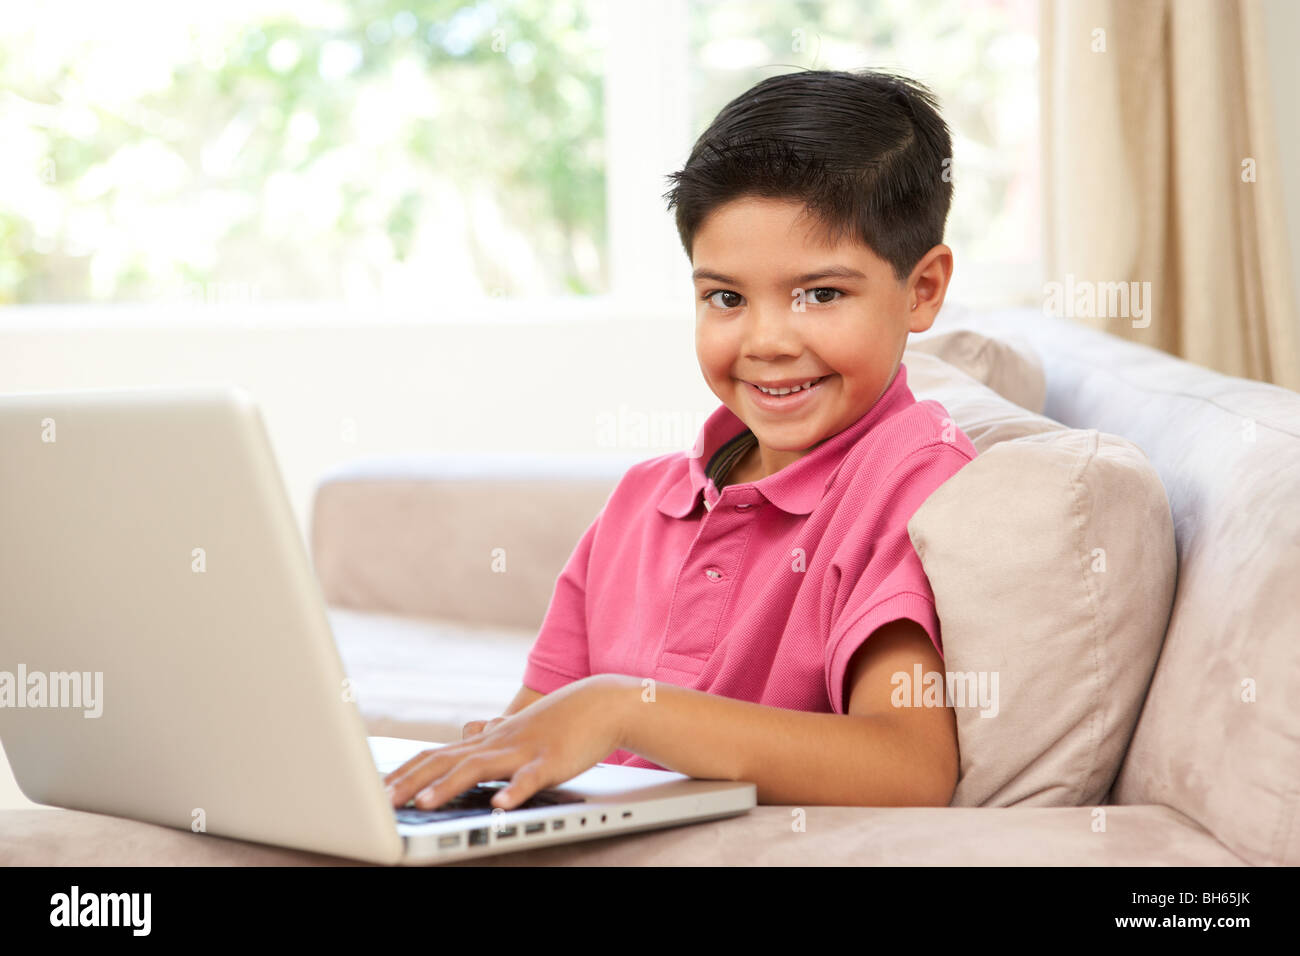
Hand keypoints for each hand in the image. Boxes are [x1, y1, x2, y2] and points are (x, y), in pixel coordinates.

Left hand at [383, 675, 629, 811]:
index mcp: (486, 741)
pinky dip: (514, 791)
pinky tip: (500, 805)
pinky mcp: (552, 760)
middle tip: (382, 801)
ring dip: (449, 786)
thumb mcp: (519, 726)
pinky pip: (530, 777)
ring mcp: (522, 751)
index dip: (405, 772)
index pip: (435, 756)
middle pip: (445, 761)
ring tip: (425, 804)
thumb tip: (472, 727)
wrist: (601, 703)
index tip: (377, 789)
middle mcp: (496, 744)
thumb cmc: (561, 720)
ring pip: (479, 768)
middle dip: (411, 782)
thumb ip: (492, 731)